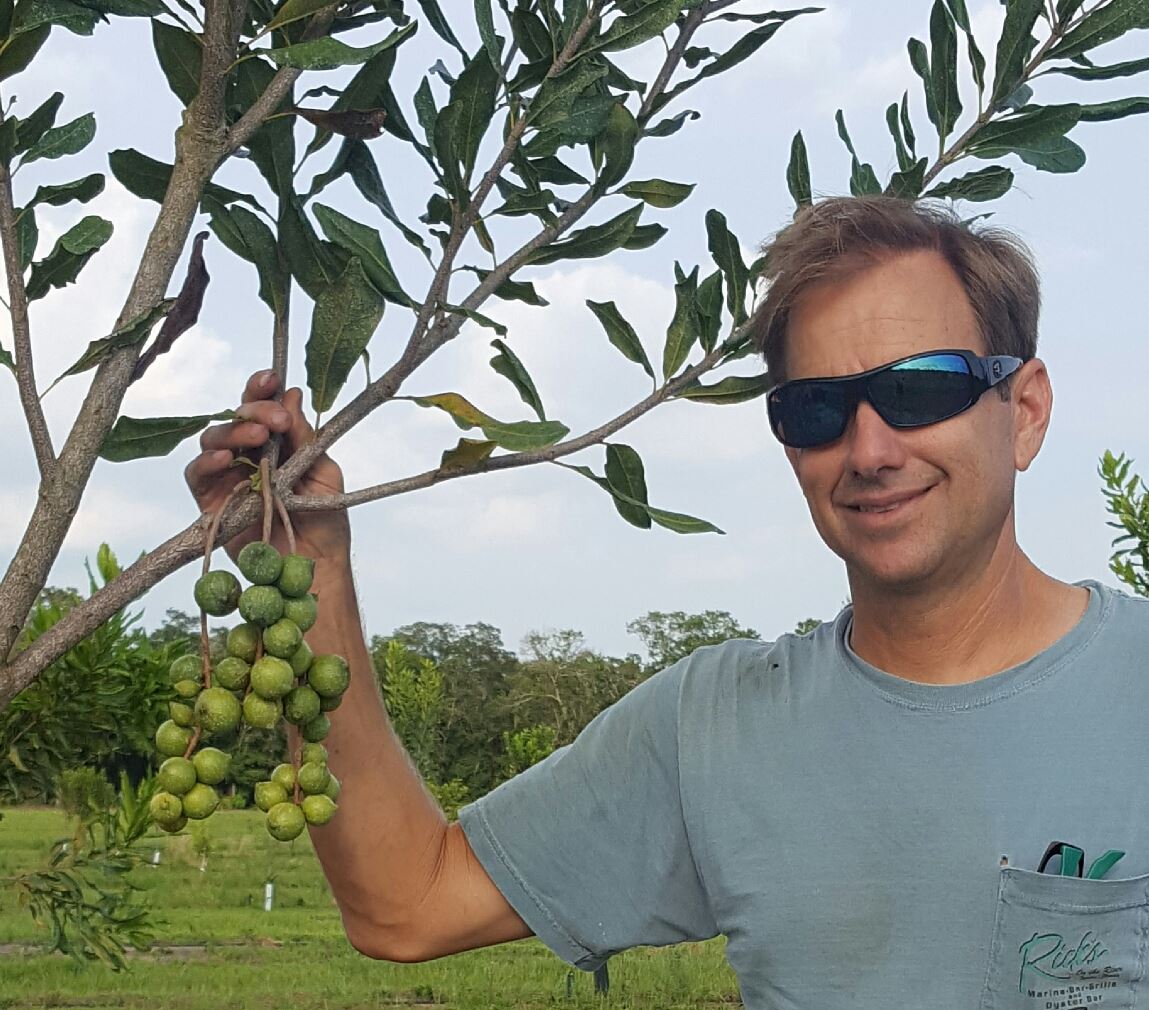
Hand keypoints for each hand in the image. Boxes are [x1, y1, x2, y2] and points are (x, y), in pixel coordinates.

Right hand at [184, 370, 349, 564]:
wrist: (315, 563)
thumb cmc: (326, 518)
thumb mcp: (323, 471)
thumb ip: (304, 437)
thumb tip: (292, 394)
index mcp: (278, 441)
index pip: (264, 406)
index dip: (263, 388)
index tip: (273, 379)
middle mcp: (249, 453)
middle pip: (236, 415)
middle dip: (253, 409)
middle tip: (275, 421)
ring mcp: (228, 475)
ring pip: (214, 438)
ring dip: (233, 430)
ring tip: (257, 437)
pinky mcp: (210, 500)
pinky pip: (196, 473)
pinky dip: (207, 461)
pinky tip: (225, 459)